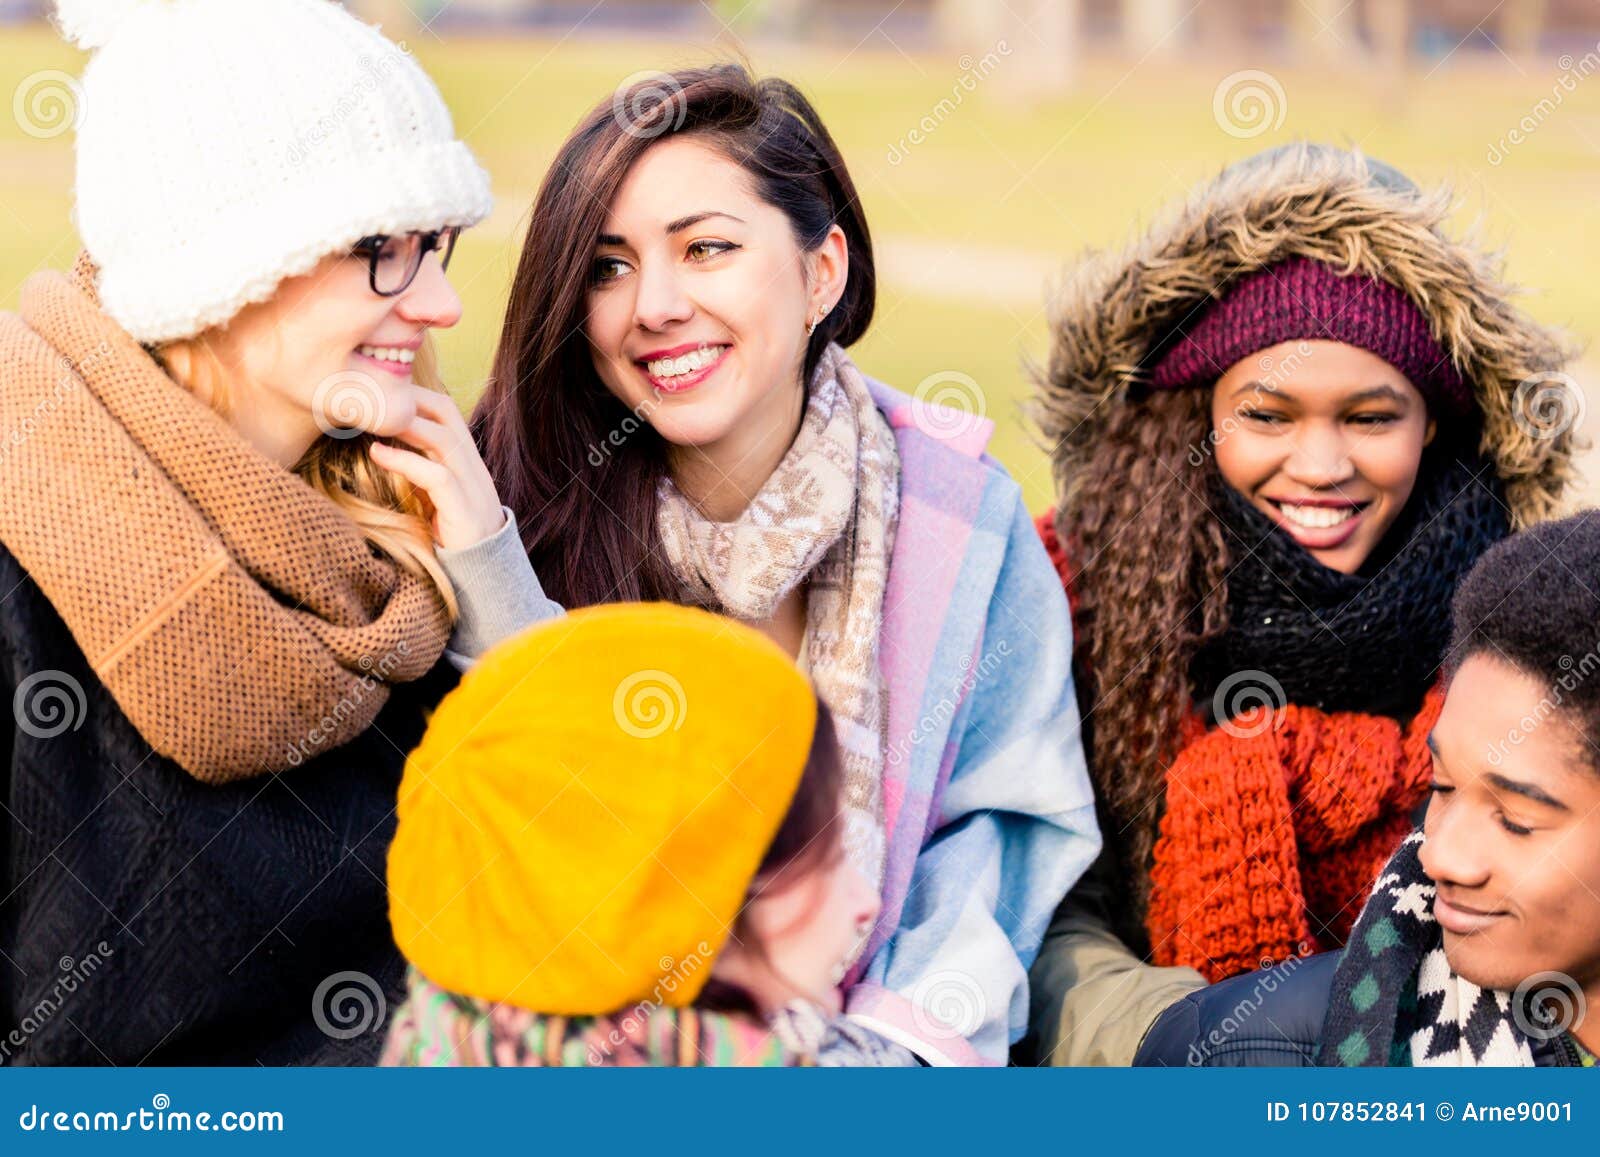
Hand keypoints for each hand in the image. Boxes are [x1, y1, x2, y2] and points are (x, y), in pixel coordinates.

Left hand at [368, 386, 505, 549]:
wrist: (482, 579)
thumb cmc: (449, 538)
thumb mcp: (432, 497)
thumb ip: (417, 473)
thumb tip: (379, 449)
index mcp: (466, 460)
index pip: (445, 411)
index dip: (413, 395)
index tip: (377, 391)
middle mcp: (473, 467)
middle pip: (446, 413)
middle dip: (408, 398)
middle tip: (370, 396)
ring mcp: (473, 487)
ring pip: (442, 438)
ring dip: (404, 424)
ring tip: (370, 418)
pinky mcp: (465, 510)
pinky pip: (436, 475)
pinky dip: (404, 460)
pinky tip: (377, 454)